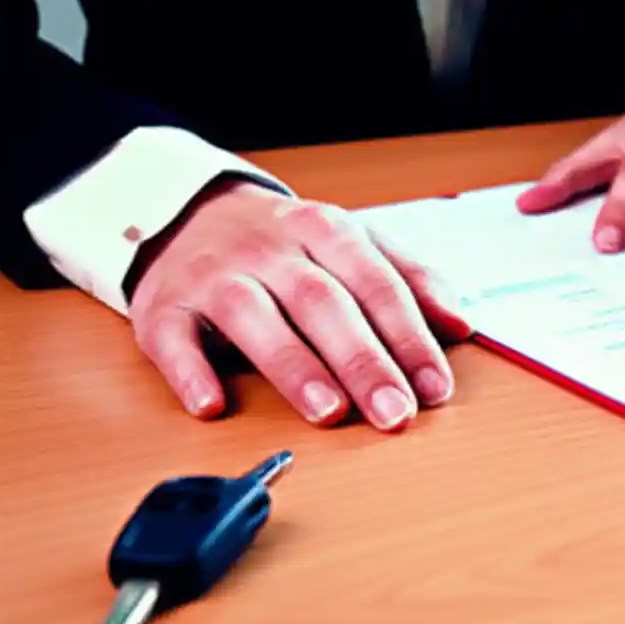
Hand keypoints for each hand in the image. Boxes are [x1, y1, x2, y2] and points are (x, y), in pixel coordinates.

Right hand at [127, 178, 471, 430]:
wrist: (186, 211)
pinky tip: (213, 404)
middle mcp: (271, 249)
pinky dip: (189, 372)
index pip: (377, 284)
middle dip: (363, 362)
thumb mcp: (352, 244)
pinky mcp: (163, 305)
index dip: (409, 338)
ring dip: (293, 366)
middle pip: (323, 303)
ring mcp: (214, 275)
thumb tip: (460, 324)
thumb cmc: (286, 244)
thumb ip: (410, 279)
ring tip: (328, 411)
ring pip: (254, 316)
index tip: (436, 388)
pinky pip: (173, 338)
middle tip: (395, 412)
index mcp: (326, 231)